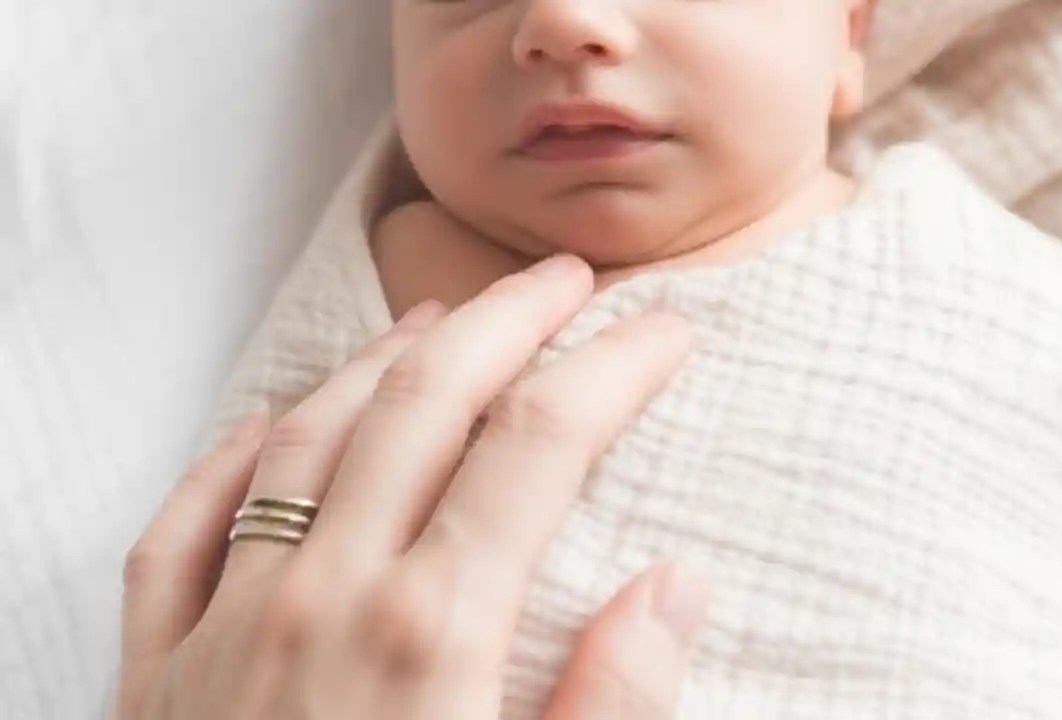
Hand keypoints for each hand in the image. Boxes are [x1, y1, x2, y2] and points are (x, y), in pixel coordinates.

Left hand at [116, 254, 709, 718]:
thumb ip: (610, 706)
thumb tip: (673, 586)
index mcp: (433, 636)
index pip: (541, 445)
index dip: (614, 370)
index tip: (668, 331)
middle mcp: (325, 601)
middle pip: (428, 402)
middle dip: (509, 323)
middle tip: (567, 285)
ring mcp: (228, 625)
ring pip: (309, 436)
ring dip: (385, 363)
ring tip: (444, 324)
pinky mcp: (156, 671)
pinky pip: (183, 523)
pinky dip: (234, 453)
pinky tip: (273, 422)